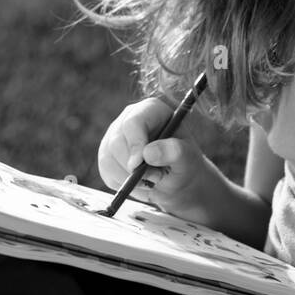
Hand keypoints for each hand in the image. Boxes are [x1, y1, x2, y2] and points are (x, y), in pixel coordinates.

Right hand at [97, 97, 214, 213]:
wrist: (178, 182)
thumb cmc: (185, 165)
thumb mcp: (188, 159)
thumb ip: (175, 152)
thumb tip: (148, 153)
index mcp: (152, 110)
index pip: (134, 122)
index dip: (134, 143)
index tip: (139, 165)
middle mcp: (129, 118)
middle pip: (117, 142)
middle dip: (134, 167)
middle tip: (156, 178)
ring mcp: (115, 136)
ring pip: (108, 158)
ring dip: (129, 178)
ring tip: (152, 180)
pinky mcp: (107, 154)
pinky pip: (106, 171)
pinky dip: (122, 183)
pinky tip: (140, 183)